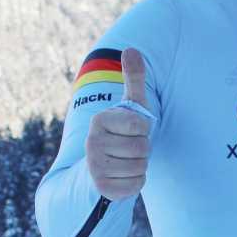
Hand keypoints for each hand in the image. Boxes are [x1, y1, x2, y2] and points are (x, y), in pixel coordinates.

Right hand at [85, 48, 150, 198]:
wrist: (100, 167)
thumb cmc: (121, 132)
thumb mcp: (129, 106)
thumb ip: (133, 78)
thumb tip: (131, 48)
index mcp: (99, 120)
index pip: (141, 126)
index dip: (143, 130)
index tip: (132, 131)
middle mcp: (92, 143)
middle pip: (142, 149)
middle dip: (142, 150)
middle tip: (129, 148)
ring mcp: (95, 167)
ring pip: (140, 168)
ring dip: (140, 166)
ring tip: (126, 161)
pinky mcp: (102, 188)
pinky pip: (136, 186)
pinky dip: (135, 183)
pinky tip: (123, 176)